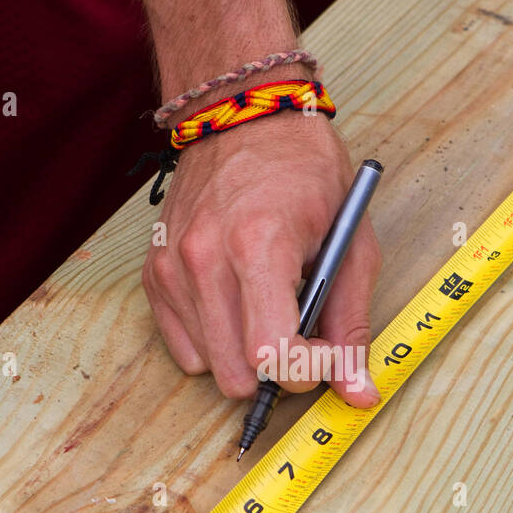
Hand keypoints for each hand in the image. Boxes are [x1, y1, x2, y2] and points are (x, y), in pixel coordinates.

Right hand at [142, 109, 381, 406]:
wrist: (243, 118)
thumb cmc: (305, 173)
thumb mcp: (351, 244)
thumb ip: (352, 325)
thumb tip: (358, 394)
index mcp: (260, 244)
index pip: (272, 353)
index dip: (307, 371)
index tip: (325, 353)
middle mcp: (205, 258)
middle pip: (237, 375)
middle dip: (277, 371)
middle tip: (301, 335)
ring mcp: (173, 267)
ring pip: (209, 368)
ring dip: (245, 355)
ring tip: (268, 308)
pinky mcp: (154, 273)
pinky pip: (184, 348)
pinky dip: (215, 342)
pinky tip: (236, 304)